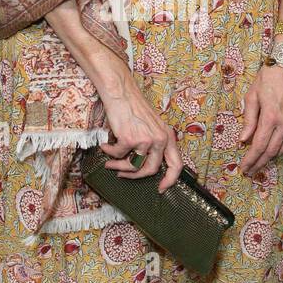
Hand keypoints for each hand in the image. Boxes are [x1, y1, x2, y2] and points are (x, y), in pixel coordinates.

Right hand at [92, 61, 183, 193]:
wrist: (121, 93)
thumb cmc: (134, 108)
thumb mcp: (152, 126)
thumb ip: (154, 144)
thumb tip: (144, 166)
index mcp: (167, 137)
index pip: (176, 165)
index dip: (170, 180)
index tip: (161, 189)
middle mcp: (160, 140)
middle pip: (150, 170)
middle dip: (134, 176)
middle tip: (122, 174)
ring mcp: (145, 140)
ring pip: (132, 166)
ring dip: (118, 166)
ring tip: (109, 162)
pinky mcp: (130, 139)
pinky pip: (118, 155)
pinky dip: (109, 152)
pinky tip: (106, 145)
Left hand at [238, 65, 282, 176]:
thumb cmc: (267, 78)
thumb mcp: (252, 96)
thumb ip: (249, 119)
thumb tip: (243, 139)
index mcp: (270, 117)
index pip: (258, 145)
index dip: (250, 159)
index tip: (244, 168)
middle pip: (271, 151)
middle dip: (259, 163)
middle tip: (250, 171)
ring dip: (271, 158)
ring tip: (260, 162)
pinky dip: (282, 149)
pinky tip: (273, 150)